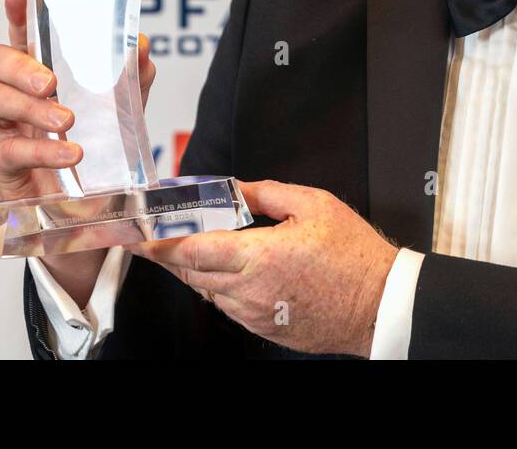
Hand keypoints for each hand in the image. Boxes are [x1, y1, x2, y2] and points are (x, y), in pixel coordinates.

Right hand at [0, 0, 156, 202]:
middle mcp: (14, 94)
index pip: (25, 36)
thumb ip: (130, 80)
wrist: (89, 207)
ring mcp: (3, 128)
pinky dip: (42, 151)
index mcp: (39, 73)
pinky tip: (71, 154)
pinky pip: (10, 150)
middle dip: (20, 66)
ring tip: (67, 120)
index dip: (18, 14)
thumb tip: (142, 45)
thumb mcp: (120, 111)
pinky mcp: (2, 163)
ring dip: (32, 109)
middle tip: (50, 81)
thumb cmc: (94, 148)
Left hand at [131, 180, 399, 358]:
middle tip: (158, 236)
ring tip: (204, 247)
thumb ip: (267, 193)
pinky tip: (236, 270)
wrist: (380, 304)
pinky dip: (222, 287)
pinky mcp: (263, 328)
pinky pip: (229, 306)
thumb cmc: (354, 257)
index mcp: (257, 256)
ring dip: (198, 269)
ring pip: (207, 291)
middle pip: (190, 272)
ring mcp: (253, 314)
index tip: (137, 235)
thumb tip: (236, 189)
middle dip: (171, 254)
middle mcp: (248, 290)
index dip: (158, 243)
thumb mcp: (315, 205)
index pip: (190, 250)